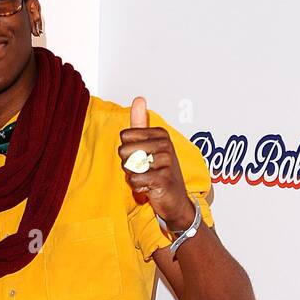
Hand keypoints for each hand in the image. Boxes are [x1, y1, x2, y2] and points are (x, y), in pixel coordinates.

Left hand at [118, 96, 194, 231]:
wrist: (175, 201)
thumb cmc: (160, 173)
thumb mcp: (150, 146)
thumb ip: (140, 123)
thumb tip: (139, 99)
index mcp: (160, 134)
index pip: (125, 137)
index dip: (128, 151)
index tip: (142, 157)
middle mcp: (165, 144)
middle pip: (124, 151)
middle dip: (128, 165)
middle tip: (144, 171)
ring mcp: (166, 161)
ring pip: (129, 166)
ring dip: (134, 177)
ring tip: (147, 178)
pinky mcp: (163, 179)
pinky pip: (135, 180)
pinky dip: (138, 188)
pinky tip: (149, 188)